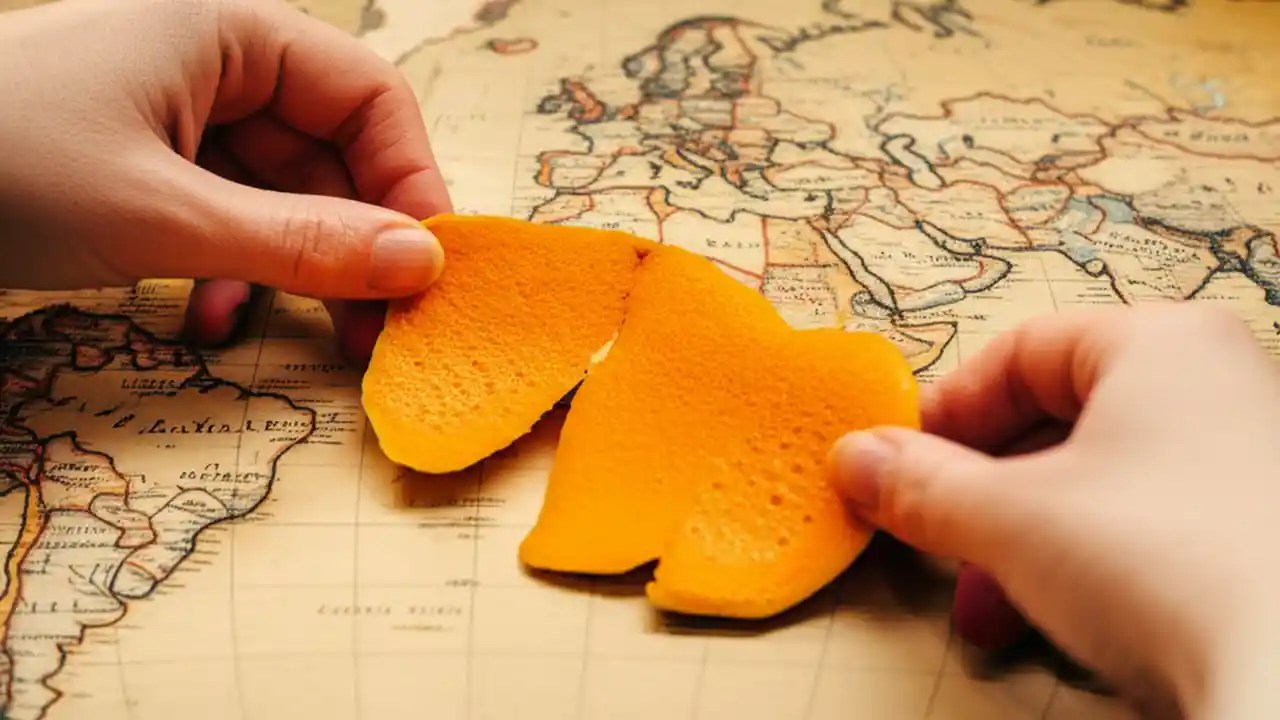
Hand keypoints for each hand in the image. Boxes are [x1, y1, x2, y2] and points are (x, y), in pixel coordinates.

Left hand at [0, 0, 450, 360]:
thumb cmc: (2, 167)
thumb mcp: (165, 215)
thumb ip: (304, 243)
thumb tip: (421, 266)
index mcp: (227, 28)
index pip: (367, 95)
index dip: (411, 180)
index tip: (430, 269)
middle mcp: (208, 60)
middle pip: (328, 151)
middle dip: (355, 242)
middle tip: (382, 330)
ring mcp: (170, 113)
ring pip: (278, 192)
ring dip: (294, 268)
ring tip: (312, 340)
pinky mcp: (137, 164)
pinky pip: (222, 213)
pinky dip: (233, 269)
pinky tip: (212, 320)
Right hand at [829, 303, 1279, 718]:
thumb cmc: (1165, 562)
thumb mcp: (1012, 519)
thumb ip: (922, 485)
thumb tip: (854, 459)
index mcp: (1164, 343)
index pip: (1020, 350)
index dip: (944, 409)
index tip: (897, 464)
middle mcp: (1216, 384)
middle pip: (1057, 419)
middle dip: (979, 494)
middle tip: (934, 540)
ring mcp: (1247, 458)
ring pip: (1099, 481)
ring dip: (1021, 541)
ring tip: (986, 606)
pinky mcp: (1257, 530)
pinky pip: (1149, 524)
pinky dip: (1086, 564)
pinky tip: (1058, 620)